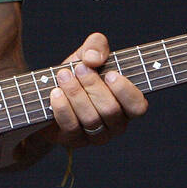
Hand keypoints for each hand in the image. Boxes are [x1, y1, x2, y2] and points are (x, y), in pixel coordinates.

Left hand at [45, 32, 147, 147]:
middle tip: (79, 68)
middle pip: (111, 110)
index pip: (138, 106)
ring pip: (91, 119)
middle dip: (93, 86)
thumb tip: (94, 58)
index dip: (126, 91)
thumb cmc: (77, 73)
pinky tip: (55, 93)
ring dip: (76, 93)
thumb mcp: (88, 54)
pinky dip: (63, 108)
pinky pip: (71, 127)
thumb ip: (97, 46)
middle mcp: (115, 123)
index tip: (110, 74)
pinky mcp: (74, 141)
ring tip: (63, 75)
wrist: (48, 94)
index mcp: (126, 103)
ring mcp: (95, 136)